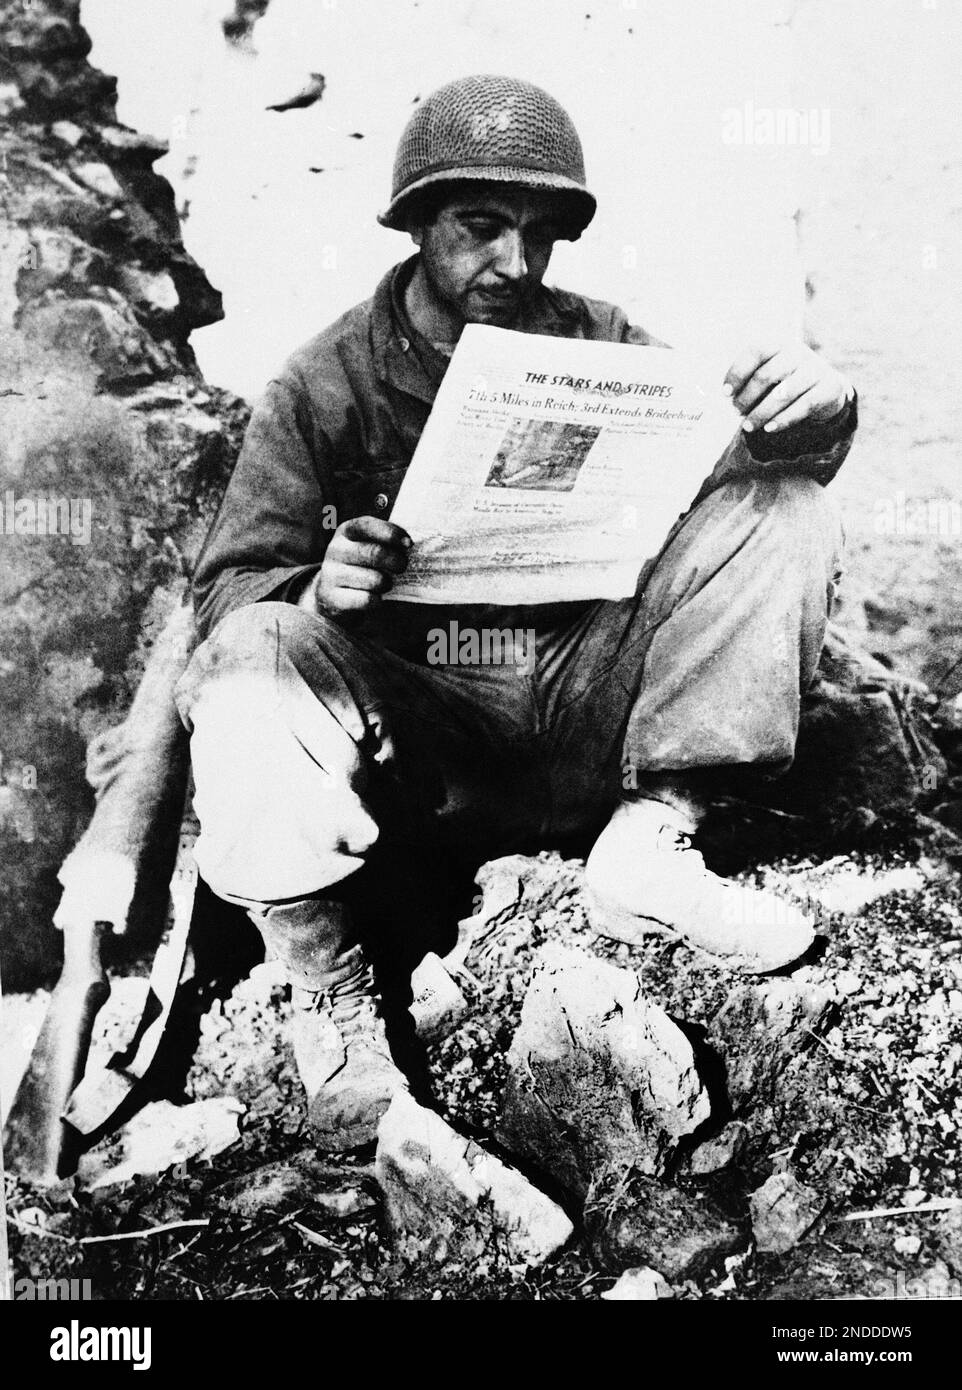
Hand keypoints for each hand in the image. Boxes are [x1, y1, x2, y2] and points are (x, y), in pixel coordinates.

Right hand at [301, 515, 410, 616]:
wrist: (331, 592)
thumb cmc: (359, 563)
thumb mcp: (366, 544)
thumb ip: (386, 539)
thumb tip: (410, 545)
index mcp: (346, 531)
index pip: (366, 526)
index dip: (391, 534)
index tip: (409, 544)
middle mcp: (336, 550)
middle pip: (374, 553)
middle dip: (396, 561)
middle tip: (402, 566)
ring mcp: (332, 574)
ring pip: (373, 579)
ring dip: (387, 583)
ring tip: (387, 583)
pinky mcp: (333, 597)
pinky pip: (366, 600)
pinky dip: (377, 600)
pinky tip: (377, 598)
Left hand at [724, 343, 851, 434]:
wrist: (826, 388)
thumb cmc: (786, 382)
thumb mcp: (769, 374)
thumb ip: (749, 380)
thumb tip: (727, 396)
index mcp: (780, 344)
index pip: (756, 350)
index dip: (738, 372)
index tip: (725, 393)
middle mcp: (798, 352)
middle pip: (767, 374)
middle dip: (747, 397)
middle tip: (736, 412)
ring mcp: (816, 369)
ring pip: (783, 393)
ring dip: (762, 412)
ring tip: (748, 426)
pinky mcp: (829, 387)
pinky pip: (803, 406)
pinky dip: (784, 419)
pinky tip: (769, 428)